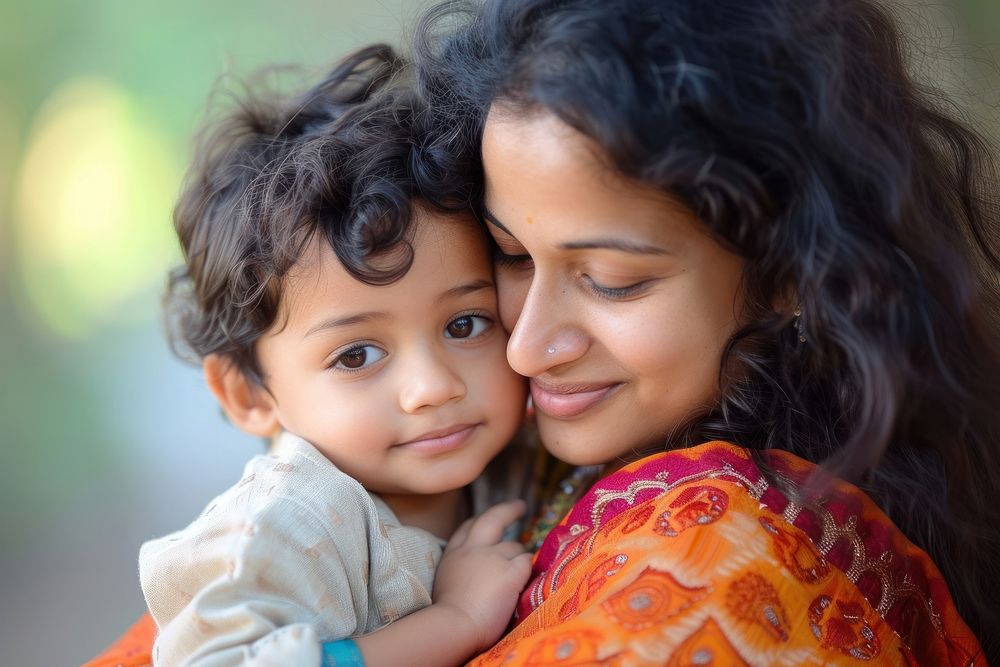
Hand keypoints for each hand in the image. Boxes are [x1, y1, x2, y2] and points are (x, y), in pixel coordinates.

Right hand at [432, 500, 532, 651]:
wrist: (454, 626)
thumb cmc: (448, 616)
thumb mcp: (446, 583)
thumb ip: (461, 571)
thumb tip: (476, 572)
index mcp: (454, 554)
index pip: (467, 528)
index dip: (479, 521)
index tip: (486, 519)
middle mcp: (473, 549)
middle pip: (493, 518)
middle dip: (508, 510)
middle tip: (520, 505)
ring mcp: (493, 557)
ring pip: (516, 547)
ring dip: (519, 559)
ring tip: (516, 580)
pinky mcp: (511, 571)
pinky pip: (526, 564)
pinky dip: (527, 572)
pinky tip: (523, 584)